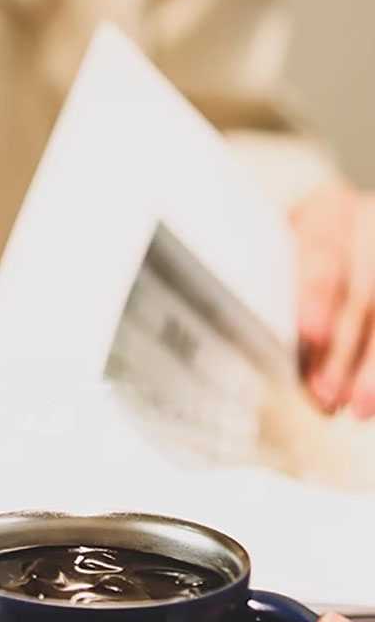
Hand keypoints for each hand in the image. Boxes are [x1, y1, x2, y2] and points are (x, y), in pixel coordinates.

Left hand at [292, 182, 374, 416]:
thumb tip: (259, 361)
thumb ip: (270, 295)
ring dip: (374, 367)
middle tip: (327, 394)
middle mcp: (369, 224)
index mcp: (325, 213)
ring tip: (359, 408)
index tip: (309, 336)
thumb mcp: (273, 258)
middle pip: (364, 291)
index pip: (322, 255)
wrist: (338, 231)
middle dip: (345, 350)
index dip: (316, 297)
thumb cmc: (292, 255)